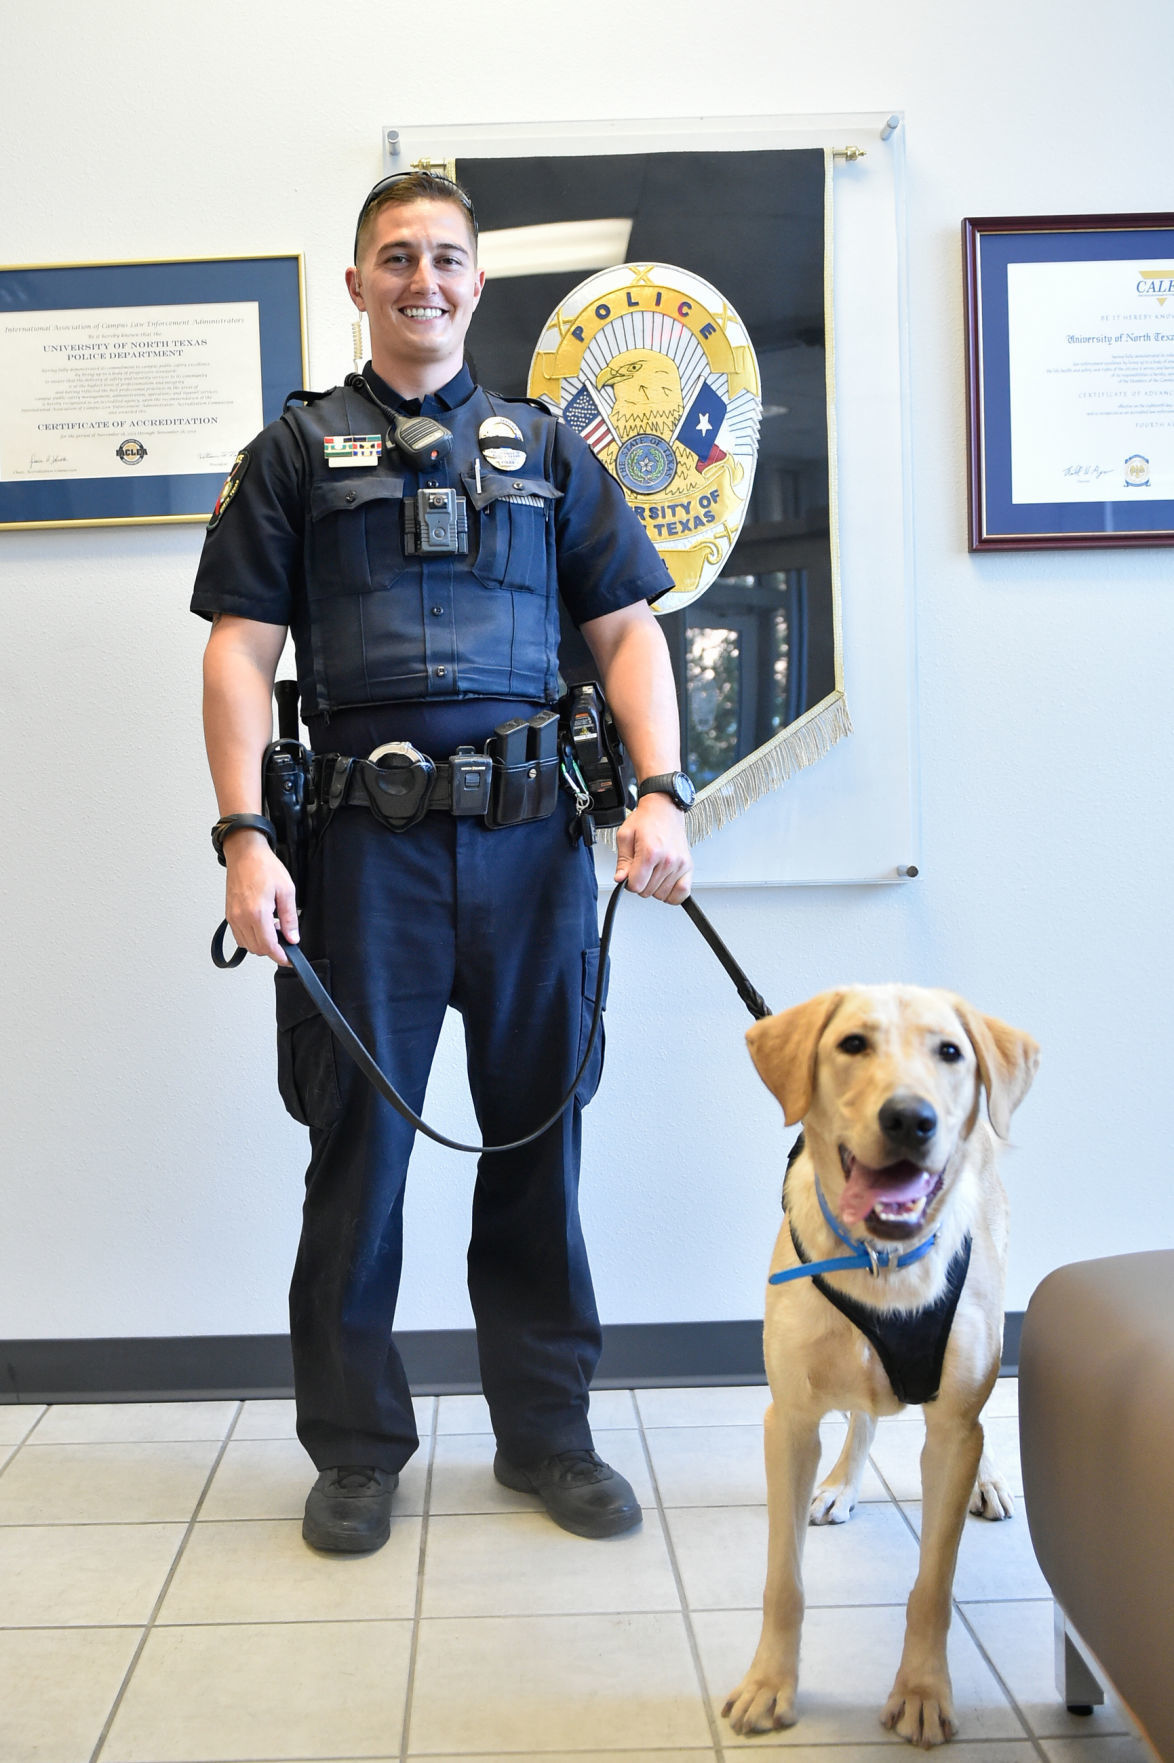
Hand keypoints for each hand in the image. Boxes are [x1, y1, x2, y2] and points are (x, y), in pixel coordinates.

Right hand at [223, 831, 298, 964]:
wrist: (245, 853)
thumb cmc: (264, 867)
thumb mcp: (286, 890)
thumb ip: (289, 918)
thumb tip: (292, 937)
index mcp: (257, 913)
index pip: (268, 946)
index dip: (280, 956)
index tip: (288, 959)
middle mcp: (241, 917)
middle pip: (257, 949)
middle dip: (272, 950)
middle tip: (285, 938)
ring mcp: (233, 916)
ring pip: (247, 945)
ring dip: (261, 944)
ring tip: (273, 929)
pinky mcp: (229, 913)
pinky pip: (239, 935)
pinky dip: (250, 937)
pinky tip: (261, 926)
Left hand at [615, 795, 692, 903]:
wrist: (664, 809)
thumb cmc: (646, 820)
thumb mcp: (625, 836)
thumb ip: (622, 861)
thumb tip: (620, 879)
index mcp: (651, 852)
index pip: (636, 885)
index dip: (628, 882)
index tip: (629, 873)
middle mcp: (668, 859)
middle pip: (648, 891)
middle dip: (641, 883)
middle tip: (641, 868)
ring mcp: (680, 864)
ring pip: (662, 895)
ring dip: (654, 887)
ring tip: (653, 871)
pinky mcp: (688, 866)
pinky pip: (682, 893)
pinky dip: (672, 894)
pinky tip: (665, 884)